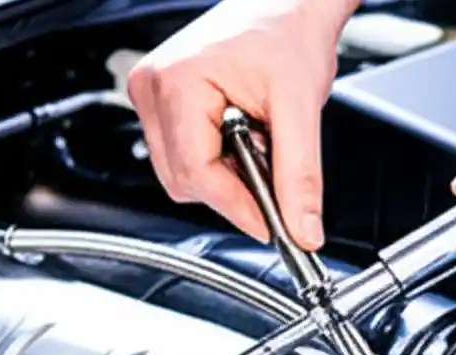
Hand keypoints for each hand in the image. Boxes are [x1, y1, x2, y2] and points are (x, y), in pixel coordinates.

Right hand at [127, 0, 357, 250]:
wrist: (288, 4)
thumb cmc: (288, 31)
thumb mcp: (301, 108)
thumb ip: (300, 176)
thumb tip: (302, 230)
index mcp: (177, 83)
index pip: (195, 174)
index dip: (237, 206)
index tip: (272, 223)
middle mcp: (153, 88)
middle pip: (182, 180)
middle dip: (231, 187)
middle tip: (271, 165)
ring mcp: (153, 94)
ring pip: (181, 173)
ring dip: (223, 173)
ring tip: (256, 137)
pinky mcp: (163, 102)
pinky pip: (182, 155)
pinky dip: (216, 159)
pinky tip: (240, 134)